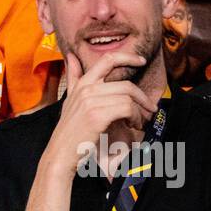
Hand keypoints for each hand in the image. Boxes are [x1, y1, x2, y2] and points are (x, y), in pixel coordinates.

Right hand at [44, 50, 159, 175]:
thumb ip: (74, 78)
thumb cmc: (69, 131)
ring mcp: (91, 101)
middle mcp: (86, 89)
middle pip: (125, 84)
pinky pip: (127, 108)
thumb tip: (71, 56)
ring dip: (138, 110)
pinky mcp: (97, 115)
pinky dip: (135, 117)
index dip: (127, 57)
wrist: (60, 153)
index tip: (141, 60)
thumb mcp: (69, 101)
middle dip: (141, 96)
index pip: (108, 59)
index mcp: (82, 84)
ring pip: (128, 97)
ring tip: (137, 121)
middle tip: (149, 107)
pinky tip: (132, 125)